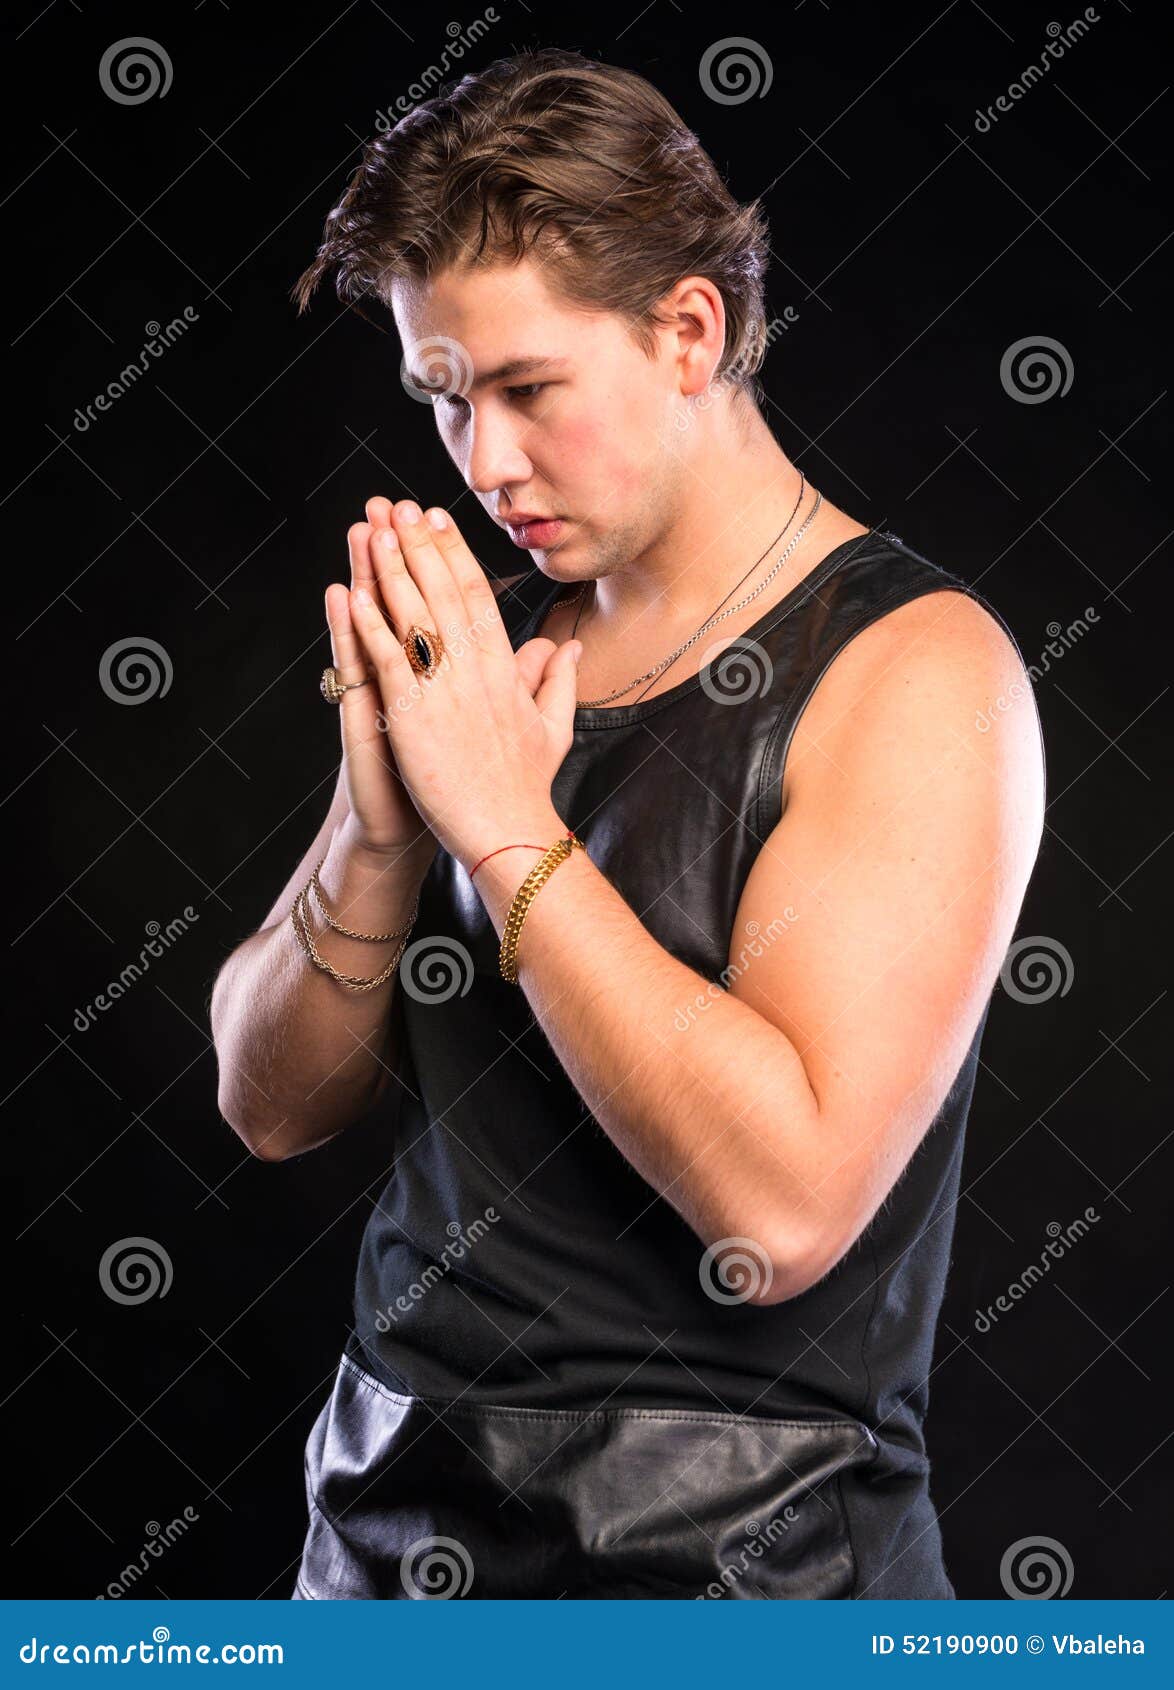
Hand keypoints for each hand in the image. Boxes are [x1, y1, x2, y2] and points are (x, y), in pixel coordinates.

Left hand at [343, 499, 580, 872]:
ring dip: (391, 570)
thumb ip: (558, 681)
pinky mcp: (415, 718)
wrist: (509, 831)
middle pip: (444, 593)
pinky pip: (390, 661)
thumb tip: (569, 646)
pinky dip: (372, 626)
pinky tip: (354, 594)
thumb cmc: (526, 786)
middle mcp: (476, 672)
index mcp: (505, 670)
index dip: (454, 554)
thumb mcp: (553, 727)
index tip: (436, 520)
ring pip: (415, 617)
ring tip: (373, 530)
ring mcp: (445, 692)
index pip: (477, 596)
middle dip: (419, 546)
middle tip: (398, 506)